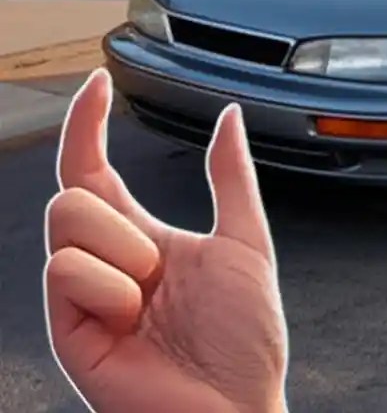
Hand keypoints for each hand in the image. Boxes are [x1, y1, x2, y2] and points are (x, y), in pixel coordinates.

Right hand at [44, 69, 287, 412]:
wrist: (237, 410)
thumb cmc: (245, 341)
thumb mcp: (247, 244)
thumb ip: (232, 179)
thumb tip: (230, 117)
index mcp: (143, 241)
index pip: (95, 171)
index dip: (89, 125)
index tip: (97, 81)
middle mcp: (105, 265)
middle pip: (73, 191)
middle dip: (121, 216)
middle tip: (159, 265)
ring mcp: (81, 298)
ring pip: (65, 220)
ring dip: (123, 250)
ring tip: (150, 295)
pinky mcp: (66, 332)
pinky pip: (63, 270)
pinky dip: (109, 286)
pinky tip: (131, 318)